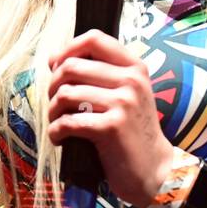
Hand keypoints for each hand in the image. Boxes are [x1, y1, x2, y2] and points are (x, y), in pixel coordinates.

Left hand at [46, 29, 174, 207]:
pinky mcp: (112, 127)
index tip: (56, 66)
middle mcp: (131, 80)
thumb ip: (99, 73)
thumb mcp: (127, 94)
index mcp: (134, 67)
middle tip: (56, 103)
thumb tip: (54, 58)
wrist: (153, 168)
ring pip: (66, 94)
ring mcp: (123, 103)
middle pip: (72, 66)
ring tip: (57, 122)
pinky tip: (59, 138)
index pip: (94, 39)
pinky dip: (56, 131)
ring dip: (52, 111)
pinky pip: (68, 121)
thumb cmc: (132, 130)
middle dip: (53, 85)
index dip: (68, 49)